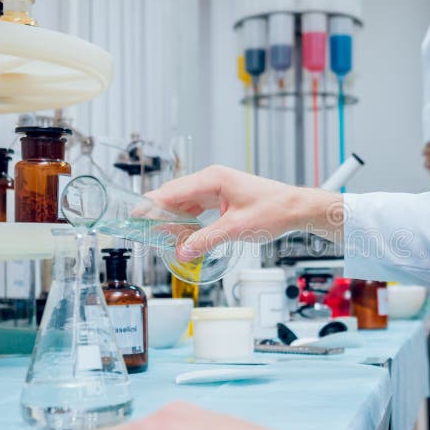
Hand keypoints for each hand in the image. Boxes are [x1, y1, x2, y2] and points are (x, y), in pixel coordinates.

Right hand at [145, 166, 342, 260]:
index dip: (150, 205)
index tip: (134, 216)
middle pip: (174, 197)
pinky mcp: (222, 198)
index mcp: (212, 179)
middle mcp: (211, 180)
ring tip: (158, 238)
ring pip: (184, 204)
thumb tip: (182, 251)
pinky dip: (187, 221)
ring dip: (172, 220)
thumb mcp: (236, 229)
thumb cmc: (273, 210)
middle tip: (143, 232)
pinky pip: (196, 208)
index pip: (172, 191)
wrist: (296, 208)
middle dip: (158, 215)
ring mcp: (216, 188)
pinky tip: (181, 234)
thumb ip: (206, 240)